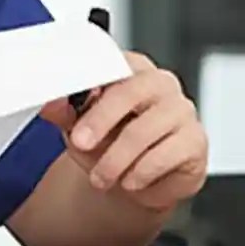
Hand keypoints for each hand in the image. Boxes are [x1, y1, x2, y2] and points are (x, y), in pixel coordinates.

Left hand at [40, 51, 208, 211]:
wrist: (131, 179)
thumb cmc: (107, 142)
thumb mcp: (78, 125)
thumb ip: (64, 112)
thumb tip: (49, 104)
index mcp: (129, 68)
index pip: (110, 64)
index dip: (88, 82)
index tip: (67, 103)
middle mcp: (158, 83)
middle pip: (129, 92)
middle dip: (99, 120)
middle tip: (80, 143)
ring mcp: (181, 110)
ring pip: (144, 130)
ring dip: (116, 159)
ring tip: (100, 176)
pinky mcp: (195, 140)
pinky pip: (166, 154)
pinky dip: (141, 171)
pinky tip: (129, 181)